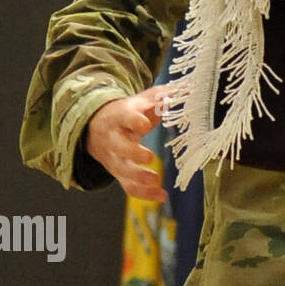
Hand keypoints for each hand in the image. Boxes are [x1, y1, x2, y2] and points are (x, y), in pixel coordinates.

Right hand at [85, 85, 172, 201]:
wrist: (96, 127)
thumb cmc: (128, 112)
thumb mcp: (142, 100)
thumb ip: (163, 96)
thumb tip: (188, 89)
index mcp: (121, 117)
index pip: (125, 118)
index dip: (134, 121)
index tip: (144, 124)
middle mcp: (114, 139)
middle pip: (119, 147)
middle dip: (132, 153)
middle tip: (149, 157)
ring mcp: (114, 158)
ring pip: (122, 170)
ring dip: (138, 177)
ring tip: (156, 181)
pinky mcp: (119, 173)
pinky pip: (128, 186)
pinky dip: (144, 193)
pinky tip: (162, 196)